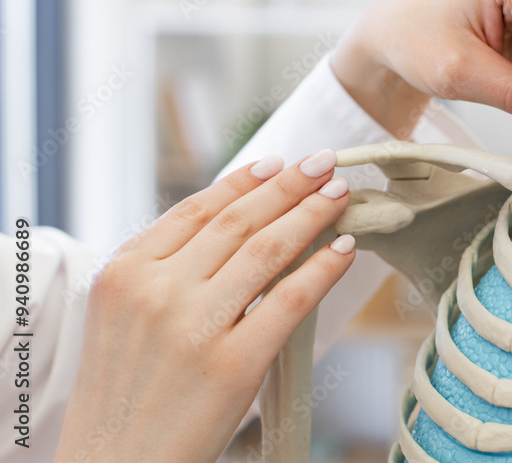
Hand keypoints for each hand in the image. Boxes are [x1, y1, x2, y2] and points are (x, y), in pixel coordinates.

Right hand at [54, 151, 355, 462]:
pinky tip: (345, 248)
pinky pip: (292, 298)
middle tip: (324, 163)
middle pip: (239, 221)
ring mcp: (195, 325)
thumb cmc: (126, 393)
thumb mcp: (121, 316)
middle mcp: (157, 290)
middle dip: (289, 186)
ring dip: (312, 213)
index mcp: (124, 273)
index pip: (197, 209)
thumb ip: (166, 268)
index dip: (245, 180)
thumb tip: (237, 222)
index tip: (279, 162)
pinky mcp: (234, 363)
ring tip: (339, 194)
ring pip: (269, 249)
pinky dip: (324, 267)